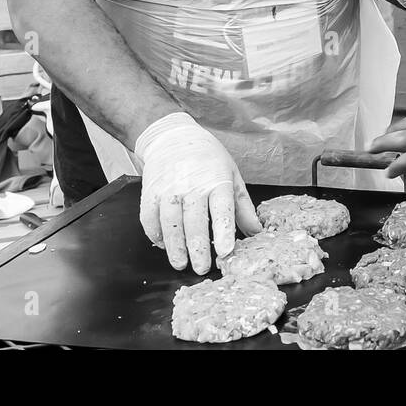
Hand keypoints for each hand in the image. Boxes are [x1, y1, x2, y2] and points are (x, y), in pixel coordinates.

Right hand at [135, 112, 260, 273]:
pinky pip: (150, 219)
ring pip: (170, 224)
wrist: (173, 136)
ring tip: (180, 264)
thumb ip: (242, 206)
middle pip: (194, 222)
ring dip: (175, 247)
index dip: (224, 232)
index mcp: (217, 181)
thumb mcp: (232, 175)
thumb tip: (256, 232)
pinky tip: (163, 245)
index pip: (221, 210)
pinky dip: (156, 235)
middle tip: (201, 268)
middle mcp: (192, 186)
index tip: (225, 251)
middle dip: (198, 248)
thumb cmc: (208, 158)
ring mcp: (168, 190)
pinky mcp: (149, 193)